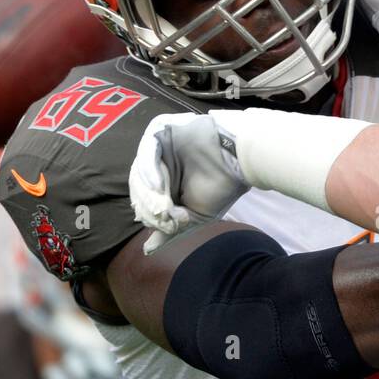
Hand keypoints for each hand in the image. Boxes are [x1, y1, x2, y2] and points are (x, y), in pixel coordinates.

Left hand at [129, 112, 248, 253]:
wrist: (239, 162)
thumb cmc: (220, 189)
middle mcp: (159, 163)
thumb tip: (147, 250)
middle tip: (167, 215)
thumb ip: (169, 229)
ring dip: (149, 192)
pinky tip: (159, 186)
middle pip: (139, 186)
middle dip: (150, 206)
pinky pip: (146, 151)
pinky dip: (149, 171)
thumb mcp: (192, 217)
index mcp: (165, 182)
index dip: (151, 215)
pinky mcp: (162, 129)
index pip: (144, 200)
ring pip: (140, 171)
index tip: (169, 223)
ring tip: (165, 204)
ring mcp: (160, 145)